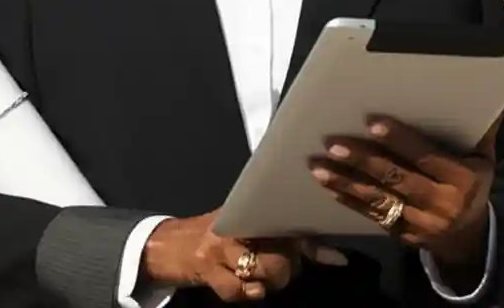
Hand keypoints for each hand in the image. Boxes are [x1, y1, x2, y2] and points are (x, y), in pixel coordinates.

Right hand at [141, 209, 345, 301]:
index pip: (289, 225)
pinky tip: (246, 289)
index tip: (337, 259)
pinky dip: (245, 294)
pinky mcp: (205, 267)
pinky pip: (236, 289)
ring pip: (263, 270)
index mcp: (249, 211)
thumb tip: (336, 257)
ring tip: (260, 280)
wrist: (165, 244)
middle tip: (278, 269)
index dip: (313, 245)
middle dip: (286, 270)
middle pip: (281, 253)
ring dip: (268, 283)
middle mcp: (236, 224)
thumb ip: (289, 240)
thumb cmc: (213, 236)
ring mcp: (220, 245)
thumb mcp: (247, 230)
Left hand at [308, 113, 499, 270]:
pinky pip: (372, 215)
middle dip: (363, 160)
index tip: (373, 123)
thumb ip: (480, 130)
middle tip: (333, 143)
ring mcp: (419, 222)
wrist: (468, 239)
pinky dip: (349, 200)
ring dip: (346, 182)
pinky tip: (328, 186)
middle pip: (397, 178)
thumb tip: (490, 91)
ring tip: (319, 166)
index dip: (400, 140)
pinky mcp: (401, 235)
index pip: (427, 157)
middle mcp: (440, 203)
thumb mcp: (483, 160)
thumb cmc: (472, 186)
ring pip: (379, 199)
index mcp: (462, 180)